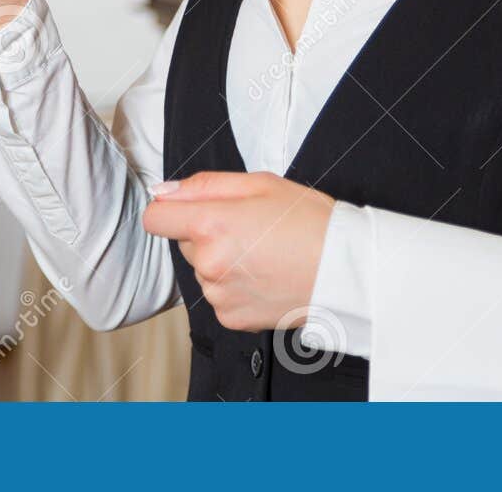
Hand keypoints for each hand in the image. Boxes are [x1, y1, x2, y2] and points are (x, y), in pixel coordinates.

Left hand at [141, 170, 334, 331]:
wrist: (346, 270)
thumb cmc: (310, 222)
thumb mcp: (260, 183)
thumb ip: (205, 185)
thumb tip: (164, 192)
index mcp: (211, 225)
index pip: (155, 218)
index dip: (172, 210)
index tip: (192, 210)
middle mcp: (208, 264)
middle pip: (184, 243)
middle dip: (207, 234)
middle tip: (250, 229)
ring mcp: (219, 294)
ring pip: (203, 270)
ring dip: (221, 261)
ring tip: (263, 254)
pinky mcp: (231, 318)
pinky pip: (218, 295)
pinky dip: (234, 287)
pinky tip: (264, 277)